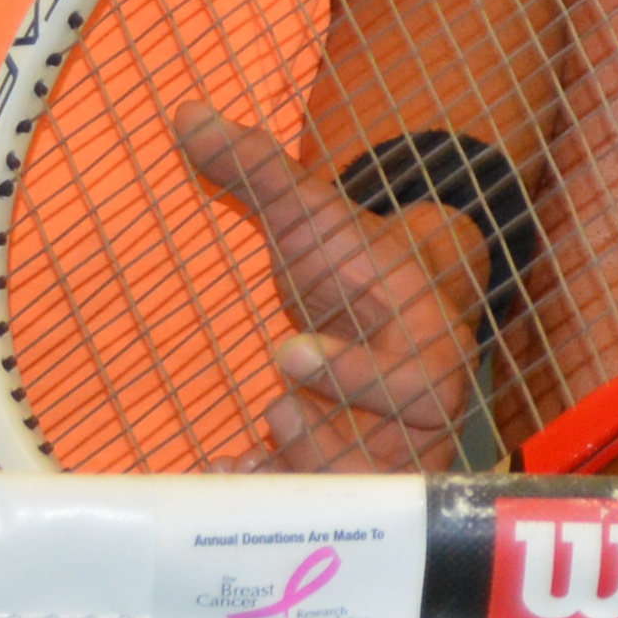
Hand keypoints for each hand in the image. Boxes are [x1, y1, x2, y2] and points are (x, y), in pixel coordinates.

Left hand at [180, 103, 495, 468]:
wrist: (397, 304)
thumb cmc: (358, 261)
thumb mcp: (316, 214)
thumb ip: (261, 171)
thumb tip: (185, 113)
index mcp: (432, 342)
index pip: (419, 377)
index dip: (356, 374)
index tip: (283, 352)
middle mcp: (423, 410)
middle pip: (399, 453)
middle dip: (335, 443)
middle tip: (275, 410)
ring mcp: (393, 450)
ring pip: (361, 489)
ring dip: (304, 477)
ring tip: (243, 460)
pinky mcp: (357, 474)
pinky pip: (327, 504)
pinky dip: (279, 495)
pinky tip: (227, 476)